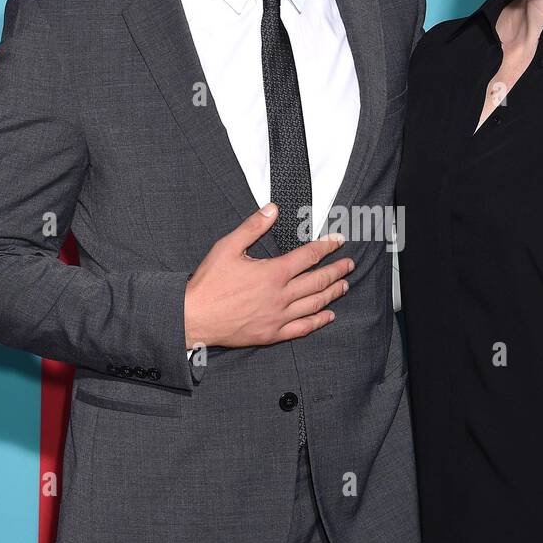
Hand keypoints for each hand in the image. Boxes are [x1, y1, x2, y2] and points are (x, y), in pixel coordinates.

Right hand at [184, 203, 353, 351]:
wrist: (193, 317)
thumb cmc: (208, 283)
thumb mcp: (227, 247)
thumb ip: (253, 227)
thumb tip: (272, 209)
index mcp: (273, 272)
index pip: (309, 256)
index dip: (327, 246)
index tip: (338, 240)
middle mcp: (281, 296)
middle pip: (318, 281)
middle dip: (337, 270)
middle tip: (349, 264)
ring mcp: (278, 317)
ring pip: (315, 304)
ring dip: (333, 293)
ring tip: (344, 285)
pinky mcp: (272, 333)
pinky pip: (303, 328)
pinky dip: (319, 321)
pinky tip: (329, 315)